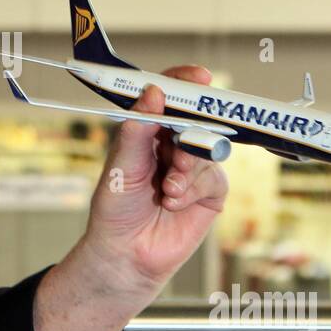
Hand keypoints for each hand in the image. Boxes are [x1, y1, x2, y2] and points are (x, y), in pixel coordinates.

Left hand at [79, 65, 228, 294]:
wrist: (125, 253)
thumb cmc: (116, 207)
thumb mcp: (122, 164)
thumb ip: (138, 129)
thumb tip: (154, 92)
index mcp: (148, 130)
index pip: (170, 96)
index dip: (184, 83)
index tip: (199, 77)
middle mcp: (173, 144)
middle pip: (196, 121)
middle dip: (189, 135)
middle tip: (177, 153)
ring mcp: (194, 167)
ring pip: (208, 150)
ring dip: (188, 169)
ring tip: (168, 190)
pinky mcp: (209, 193)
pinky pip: (214, 178)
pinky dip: (193, 189)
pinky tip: (174, 203)